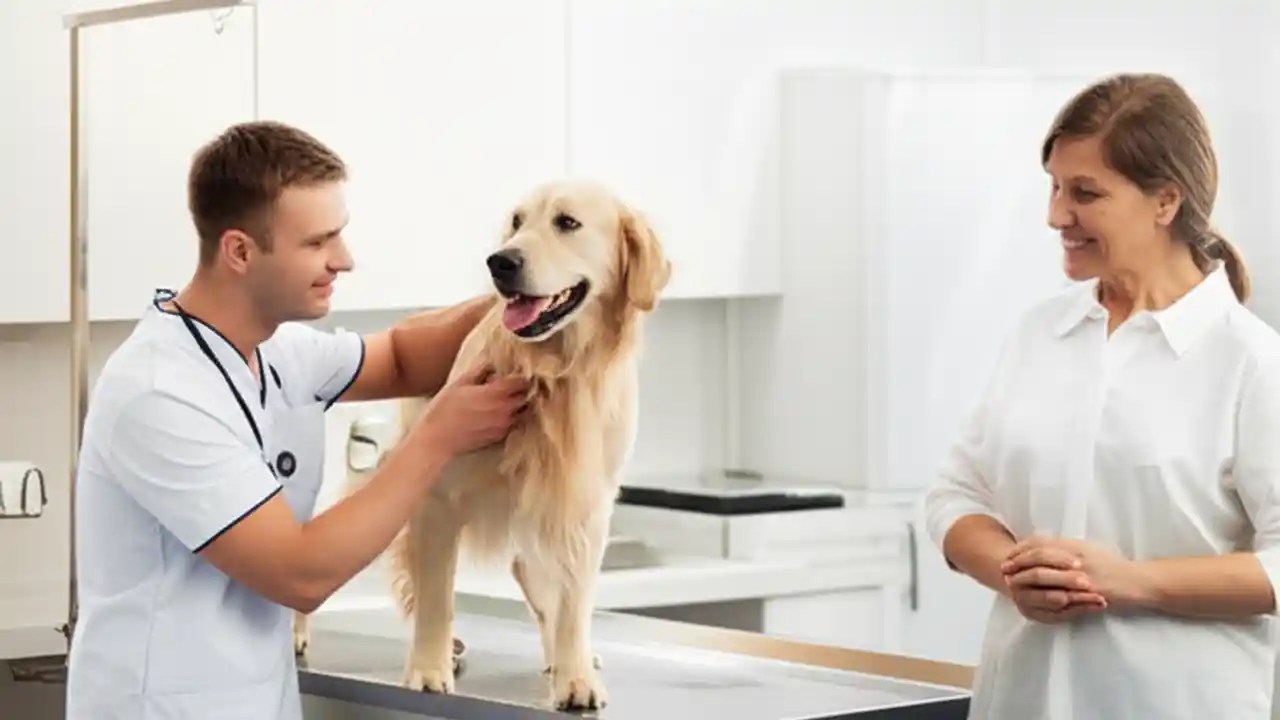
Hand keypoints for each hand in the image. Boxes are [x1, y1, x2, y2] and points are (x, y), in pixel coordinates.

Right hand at [414, 363, 529, 456]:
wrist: (437, 440)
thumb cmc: (444, 409)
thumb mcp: (460, 383)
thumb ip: (480, 370)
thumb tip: (492, 362)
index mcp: (496, 393)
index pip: (521, 381)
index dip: (520, 374)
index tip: (515, 371)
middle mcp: (505, 410)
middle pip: (526, 396)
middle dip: (523, 388)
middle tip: (512, 383)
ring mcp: (504, 425)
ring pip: (523, 411)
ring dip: (519, 403)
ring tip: (506, 398)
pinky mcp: (500, 436)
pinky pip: (514, 423)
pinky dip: (512, 416)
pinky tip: (498, 412)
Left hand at [1002, 535, 1145, 614]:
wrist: (1137, 581)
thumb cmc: (1114, 565)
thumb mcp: (1090, 548)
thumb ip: (1068, 547)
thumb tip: (1047, 547)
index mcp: (1075, 545)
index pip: (1040, 542)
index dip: (1022, 548)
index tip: (1010, 554)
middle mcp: (1075, 557)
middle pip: (1038, 557)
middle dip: (1017, 563)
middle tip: (1004, 569)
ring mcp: (1080, 575)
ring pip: (1044, 575)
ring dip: (1024, 579)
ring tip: (1012, 583)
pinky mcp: (1086, 593)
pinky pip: (1059, 594)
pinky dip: (1042, 595)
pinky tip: (1033, 597)